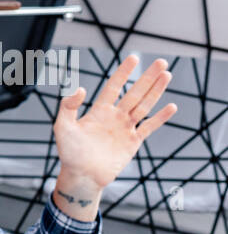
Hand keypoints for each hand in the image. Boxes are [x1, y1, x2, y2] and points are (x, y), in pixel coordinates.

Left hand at [53, 55, 176, 199]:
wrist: (81, 176)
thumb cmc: (69, 152)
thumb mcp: (62, 126)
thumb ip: (68, 106)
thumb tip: (80, 88)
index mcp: (99, 111)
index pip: (114, 87)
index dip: (123, 73)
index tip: (134, 58)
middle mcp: (114, 117)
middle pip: (134, 93)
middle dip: (147, 77)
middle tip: (162, 61)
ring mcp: (125, 129)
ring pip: (144, 106)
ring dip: (156, 91)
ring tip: (166, 75)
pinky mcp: (133, 143)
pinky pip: (149, 127)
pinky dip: (160, 118)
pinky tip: (171, 107)